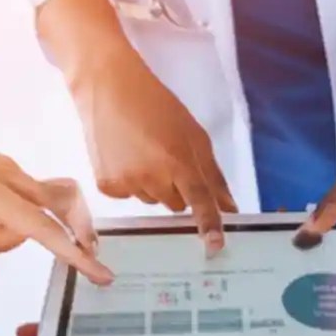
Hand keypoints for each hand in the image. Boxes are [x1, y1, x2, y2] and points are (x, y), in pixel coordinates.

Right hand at [72, 50, 236, 254]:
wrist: (108, 89)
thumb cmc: (156, 106)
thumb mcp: (194, 134)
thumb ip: (212, 173)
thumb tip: (228, 207)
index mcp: (178, 161)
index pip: (199, 201)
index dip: (209, 224)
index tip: (215, 246)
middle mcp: (152, 177)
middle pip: (176, 204)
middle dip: (178, 189)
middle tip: (168, 160)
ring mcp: (127, 183)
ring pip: (152, 200)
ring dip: (154, 185)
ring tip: (143, 153)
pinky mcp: (106, 185)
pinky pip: (129, 196)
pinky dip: (131, 182)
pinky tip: (125, 157)